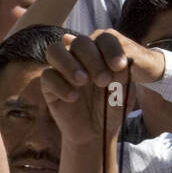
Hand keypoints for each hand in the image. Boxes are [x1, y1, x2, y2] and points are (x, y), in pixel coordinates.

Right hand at [41, 30, 163, 143]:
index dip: (111, 49)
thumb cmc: (111, 110)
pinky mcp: (48, 86)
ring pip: (54, 50)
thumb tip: (120, 62)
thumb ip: (123, 75)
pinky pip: (47, 76)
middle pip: (79, 42)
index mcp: (100, 54)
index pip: (103, 39)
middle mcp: (79, 58)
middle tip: (103, 80)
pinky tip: (73, 98)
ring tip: (83, 81)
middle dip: (92, 58)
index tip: (119, 66)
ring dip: (69, 63)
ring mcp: (62, 70)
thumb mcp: (124, 93)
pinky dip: (60, 85)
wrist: (96, 134)